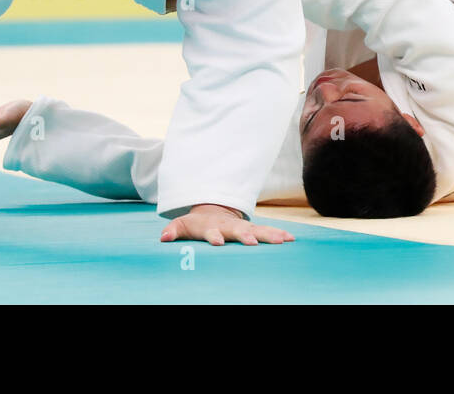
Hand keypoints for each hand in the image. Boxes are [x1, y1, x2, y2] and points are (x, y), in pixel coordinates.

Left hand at [160, 204, 293, 245]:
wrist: (213, 210)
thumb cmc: (196, 223)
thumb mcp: (182, 225)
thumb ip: (173, 230)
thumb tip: (163, 237)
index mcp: (211, 227)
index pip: (212, 232)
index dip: (214, 237)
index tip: (218, 242)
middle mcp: (229, 226)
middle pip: (238, 231)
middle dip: (246, 236)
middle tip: (253, 242)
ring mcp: (242, 226)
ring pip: (257, 229)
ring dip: (269, 235)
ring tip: (282, 240)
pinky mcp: (253, 229)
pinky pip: (267, 231)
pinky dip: (279, 234)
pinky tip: (290, 239)